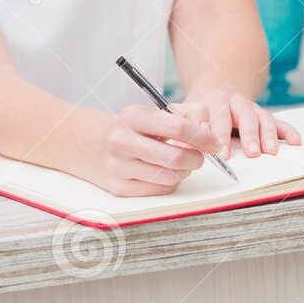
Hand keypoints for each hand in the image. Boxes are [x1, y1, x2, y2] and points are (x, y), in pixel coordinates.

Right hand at [87, 104, 221, 196]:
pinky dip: (171, 183)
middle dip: (197, 158)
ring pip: (170, 177)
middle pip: (176, 157)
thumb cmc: (131, 126)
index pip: (177, 127)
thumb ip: (185, 116)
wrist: (88, 143)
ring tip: (181, 162)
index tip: (215, 143)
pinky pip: (159, 190)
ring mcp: (117, 167)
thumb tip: (208, 133)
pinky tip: (167, 172)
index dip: (203, 137)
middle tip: (200, 156)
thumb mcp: (152, 112)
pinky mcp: (118, 188)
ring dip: (185, 171)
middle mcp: (121, 141)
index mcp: (132, 116)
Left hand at [179, 87, 302, 160]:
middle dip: (247, 134)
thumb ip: (183, 129)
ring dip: (267, 134)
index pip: (215, 115)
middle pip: (242, 114)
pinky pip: (279, 121)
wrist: (214, 90)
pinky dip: (287, 130)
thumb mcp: (185, 116)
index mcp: (211, 102)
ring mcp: (251, 108)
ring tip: (270, 151)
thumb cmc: (198, 113)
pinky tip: (295, 141)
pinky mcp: (264, 115)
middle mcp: (233, 102)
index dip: (218, 132)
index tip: (219, 151)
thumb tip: (178, 144)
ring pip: (262, 117)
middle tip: (251, 152)